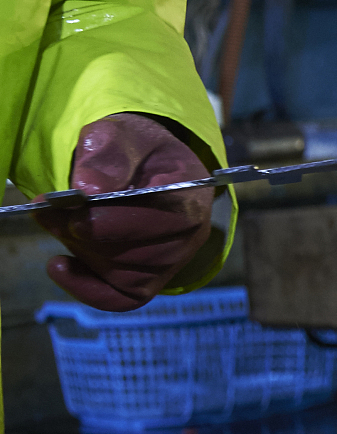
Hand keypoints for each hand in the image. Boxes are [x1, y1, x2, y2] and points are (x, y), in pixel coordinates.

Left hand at [34, 113, 214, 311]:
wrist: (147, 168)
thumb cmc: (136, 150)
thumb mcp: (121, 134)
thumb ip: (108, 154)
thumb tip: (90, 187)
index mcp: (192, 194)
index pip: (166, 220)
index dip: (117, 222)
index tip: (73, 208)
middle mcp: (192, 234)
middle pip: (142, 253)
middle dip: (88, 235)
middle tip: (47, 212)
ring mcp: (173, 261)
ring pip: (127, 274)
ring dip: (83, 252)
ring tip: (55, 223)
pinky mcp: (151, 280)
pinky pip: (121, 299)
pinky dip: (86, 288)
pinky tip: (60, 264)